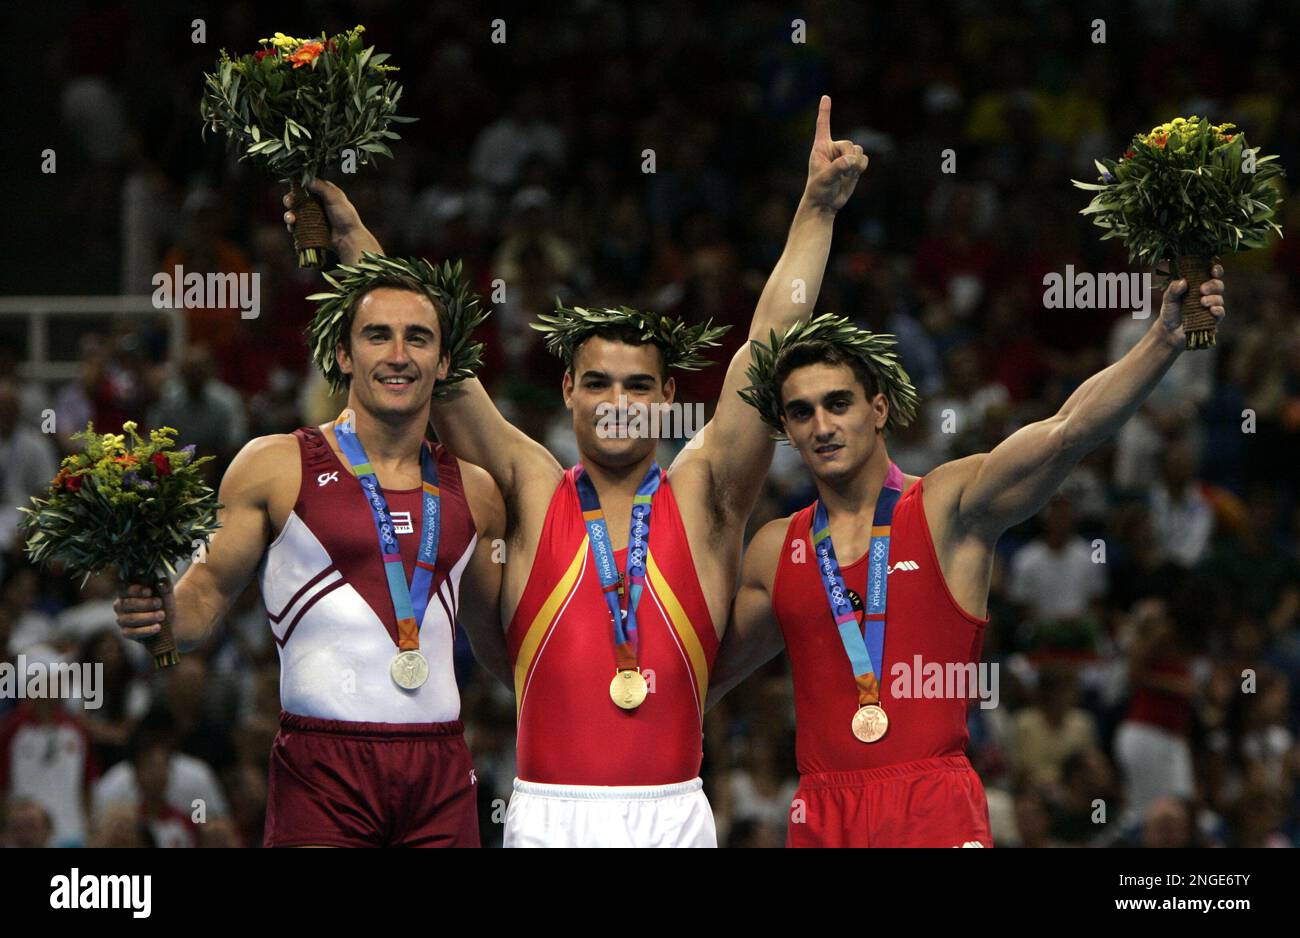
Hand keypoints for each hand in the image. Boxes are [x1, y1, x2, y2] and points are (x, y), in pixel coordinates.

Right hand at [113, 580, 173, 642]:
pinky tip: (157, 627)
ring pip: (131, 618)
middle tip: (159, 603)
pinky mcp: (126, 633)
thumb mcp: (166, 594)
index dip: (136, 590)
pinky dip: (146, 630)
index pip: (126, 589)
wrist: (169, 622)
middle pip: (128, 604)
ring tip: (162, 615)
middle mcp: (121, 605)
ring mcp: (122, 619)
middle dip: (145, 603)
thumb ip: (165, 586)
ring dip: (148, 617)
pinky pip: (132, 632)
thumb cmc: (163, 604)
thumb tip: (162, 583)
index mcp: (127, 592)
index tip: (149, 592)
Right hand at [283, 179, 381, 261]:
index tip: (293, 187)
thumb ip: (322, 187)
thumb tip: (306, 179)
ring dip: (289, 215)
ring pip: (294, 213)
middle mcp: (315, 204)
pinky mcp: (309, 229)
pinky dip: (292, 226)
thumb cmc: (345, 216)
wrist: (349, 238)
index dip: (297, 185)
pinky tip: (293, 227)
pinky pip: (296, 227)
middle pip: (296, 199)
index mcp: (323, 193)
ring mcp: (311, 217)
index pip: (306, 186)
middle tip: (289, 202)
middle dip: (289, 200)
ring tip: (291, 219)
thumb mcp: (335, 198)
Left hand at [803, 95, 868, 212]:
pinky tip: (852, 176)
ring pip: (859, 151)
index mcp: (821, 147)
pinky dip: (861, 168)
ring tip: (845, 176)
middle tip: (842, 171)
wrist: (825, 204)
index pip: (823, 126)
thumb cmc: (818, 190)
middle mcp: (833, 149)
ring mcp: (844, 156)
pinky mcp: (853, 165)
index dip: (825, 111)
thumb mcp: (824, 179)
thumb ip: (837, 168)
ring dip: (856, 164)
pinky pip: (864, 160)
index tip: (825, 96)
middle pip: (850, 144)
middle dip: (849, 158)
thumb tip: (851, 161)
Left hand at [1158, 259, 1224, 342]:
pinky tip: (1212, 309)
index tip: (1213, 269)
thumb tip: (1183, 281)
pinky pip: (1221, 313)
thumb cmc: (1170, 311)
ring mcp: (1211, 306)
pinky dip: (1218, 310)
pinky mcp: (1212, 319)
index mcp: (1198, 285)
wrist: (1168, 331)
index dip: (1216, 270)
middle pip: (1218, 285)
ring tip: (1202, 302)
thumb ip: (1173, 289)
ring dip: (1213, 298)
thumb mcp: (1168, 299)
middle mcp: (1208, 294)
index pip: (1211, 274)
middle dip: (1213, 285)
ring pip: (1220, 298)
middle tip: (1202, 289)